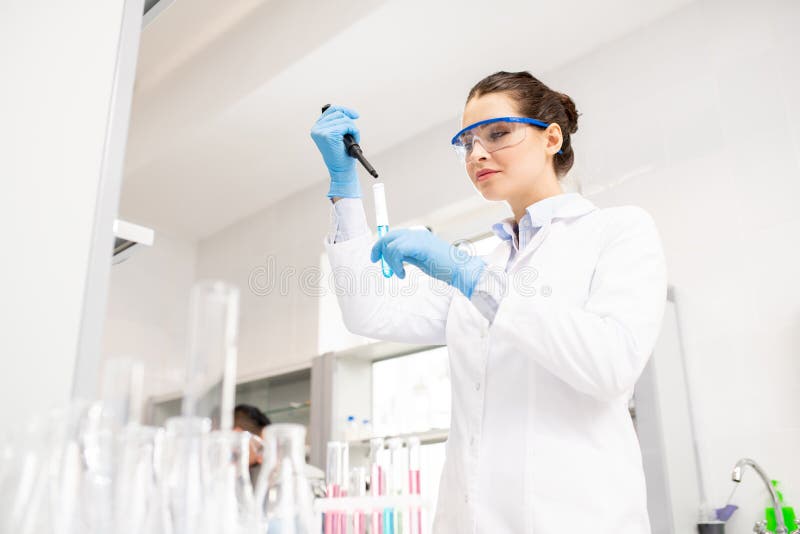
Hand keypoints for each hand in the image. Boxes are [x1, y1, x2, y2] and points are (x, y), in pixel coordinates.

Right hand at [310, 105, 361, 197]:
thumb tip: (345, 112)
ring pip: (344, 119)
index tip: (355, 115)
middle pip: (339, 113)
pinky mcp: (329, 135)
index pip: (331, 110)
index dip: (345, 110)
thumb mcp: (337, 137)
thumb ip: (336, 124)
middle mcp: (317, 129)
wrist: (341, 170)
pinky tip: (354, 141)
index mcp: (317, 128)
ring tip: (353, 140)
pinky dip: (355, 132)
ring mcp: (322, 131)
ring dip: (353, 129)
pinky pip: (348, 125)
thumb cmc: (341, 155)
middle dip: (350, 123)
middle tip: (353, 135)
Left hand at [370, 229, 485, 297]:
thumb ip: (408, 256)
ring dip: (391, 262)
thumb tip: (392, 258)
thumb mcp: (421, 260)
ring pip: (391, 245)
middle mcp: (417, 234)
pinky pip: (397, 251)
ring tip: (400, 273)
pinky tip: (402, 273)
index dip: (381, 244)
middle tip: (376, 261)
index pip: (394, 235)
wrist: (460, 269)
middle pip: (389, 236)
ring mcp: (418, 238)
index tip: (375, 257)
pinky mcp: (419, 245)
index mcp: (418, 235)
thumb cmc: (444, 268)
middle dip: (379, 249)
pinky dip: (396, 264)